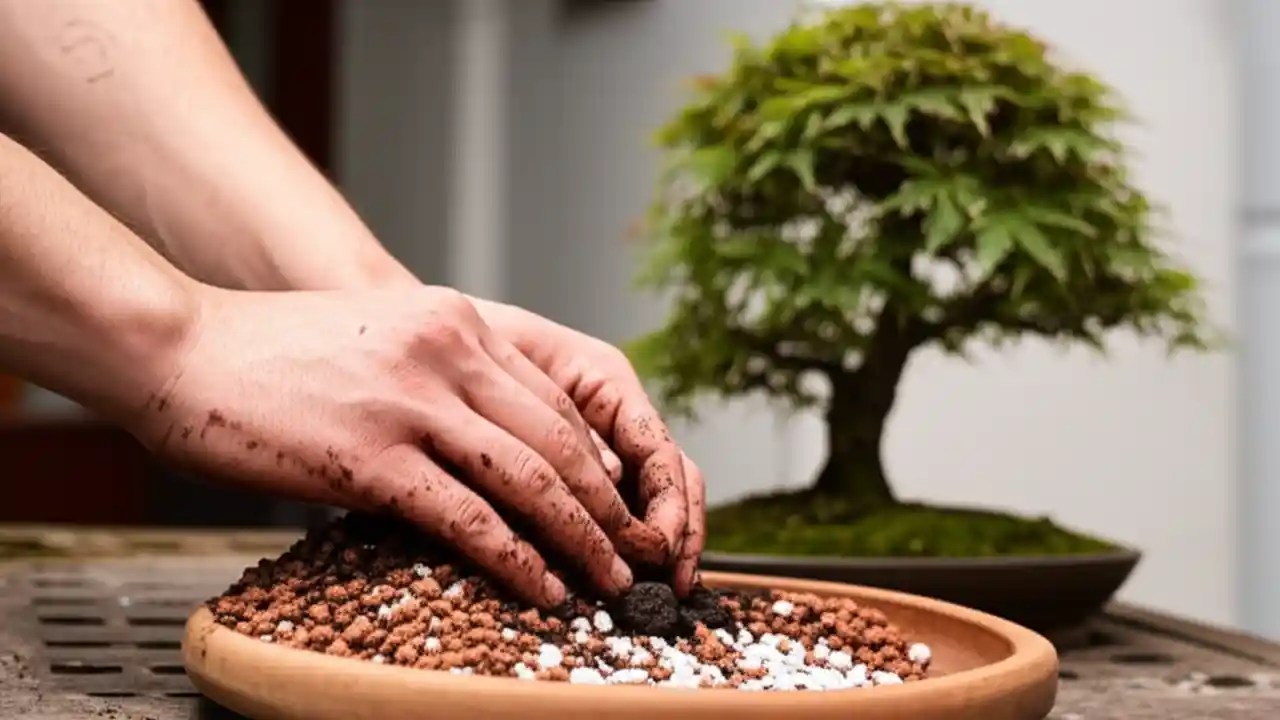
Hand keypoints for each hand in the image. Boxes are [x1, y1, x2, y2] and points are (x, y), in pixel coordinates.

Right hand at [127, 285, 667, 606]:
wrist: (180, 345)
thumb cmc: (272, 352)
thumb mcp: (377, 338)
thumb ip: (438, 375)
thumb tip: (480, 444)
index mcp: (453, 320)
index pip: (555, 398)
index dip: (599, 458)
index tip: (621, 503)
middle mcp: (447, 351)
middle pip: (560, 438)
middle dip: (609, 505)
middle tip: (638, 551)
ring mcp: (412, 402)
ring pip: (530, 478)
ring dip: (583, 537)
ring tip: (612, 580)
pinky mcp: (373, 456)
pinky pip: (470, 517)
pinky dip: (518, 560)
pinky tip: (543, 589)